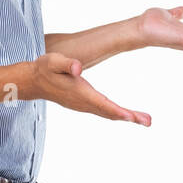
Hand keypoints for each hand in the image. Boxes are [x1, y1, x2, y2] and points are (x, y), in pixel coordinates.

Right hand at [22, 53, 150, 124]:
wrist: (34, 81)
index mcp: (80, 93)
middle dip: (130, 117)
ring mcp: (85, 106)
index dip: (117, 110)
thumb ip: (66, 63)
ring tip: (146, 120)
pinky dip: (118, 114)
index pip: (102, 104)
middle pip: (110, 113)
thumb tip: (77, 67)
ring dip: (127, 117)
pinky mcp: (85, 105)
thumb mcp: (53, 61)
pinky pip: (104, 112)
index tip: (132, 117)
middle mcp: (84, 103)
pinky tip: (129, 115)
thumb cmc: (45, 69)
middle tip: (148, 121)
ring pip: (109, 114)